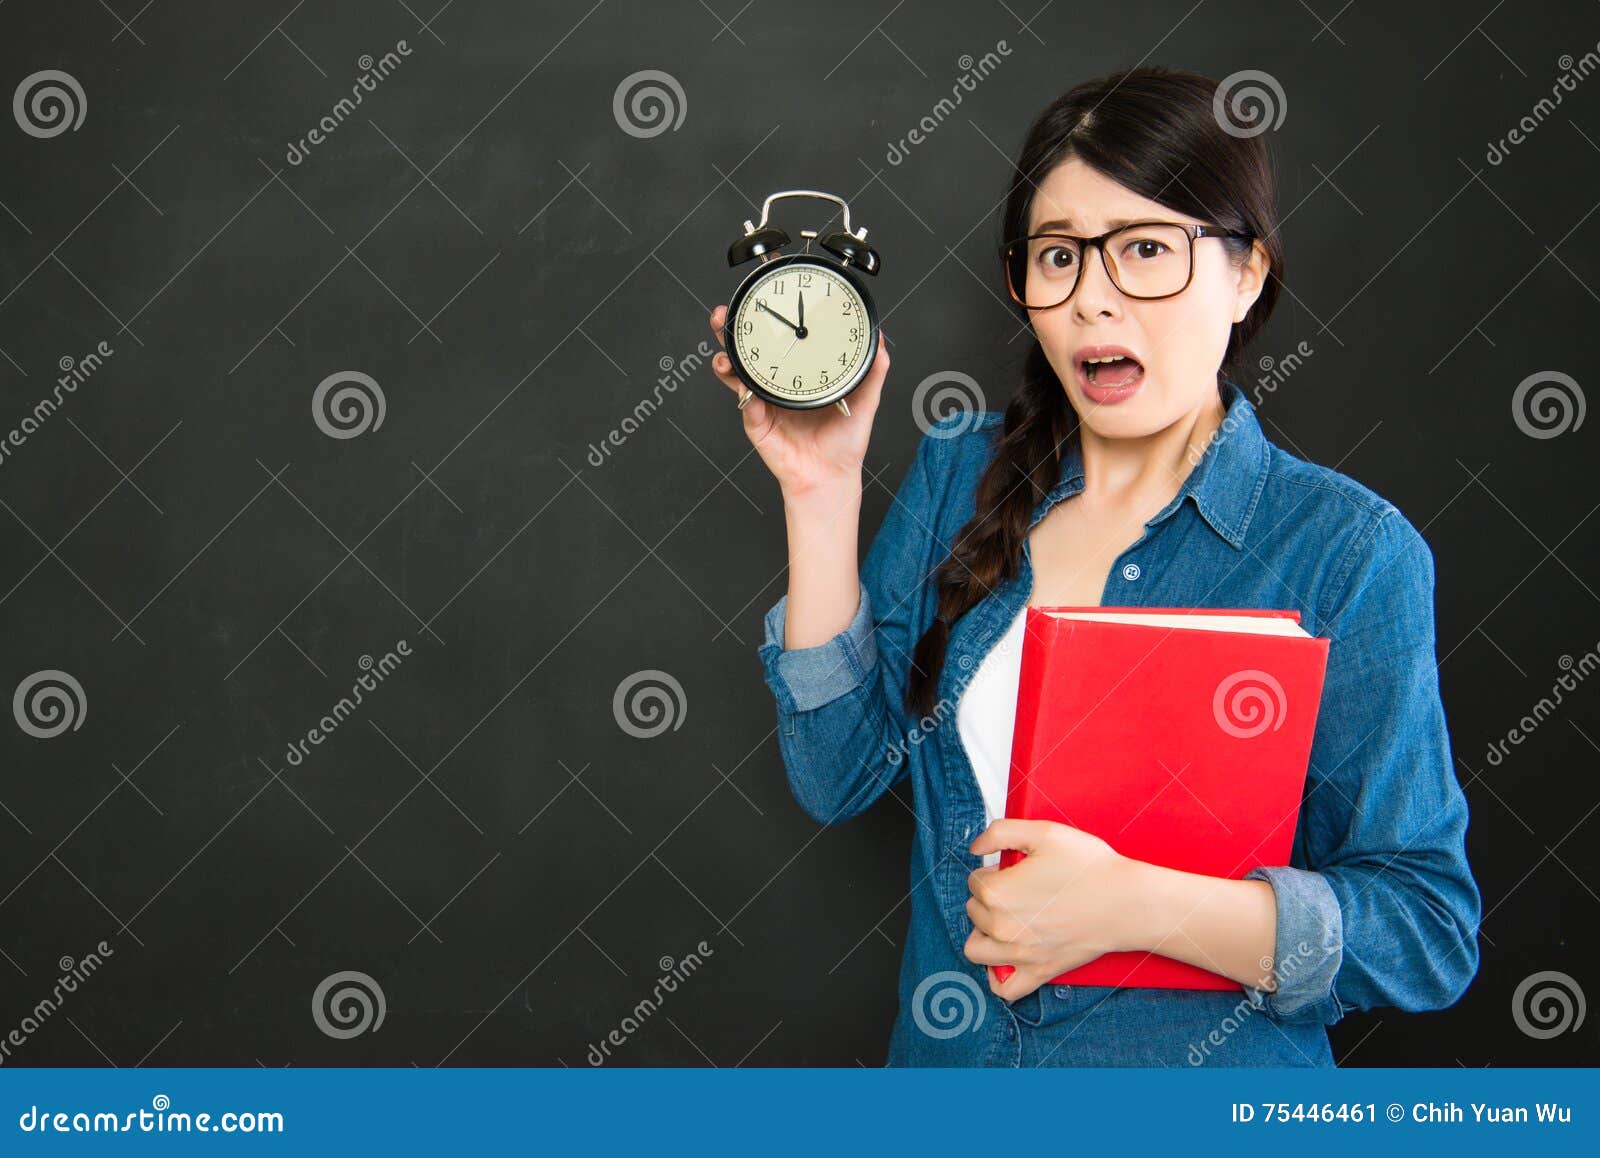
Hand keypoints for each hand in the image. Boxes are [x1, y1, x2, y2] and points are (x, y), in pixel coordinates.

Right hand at [708, 304, 888, 499]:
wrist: (831, 476)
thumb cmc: (844, 443)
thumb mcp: (865, 401)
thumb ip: (873, 370)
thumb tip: (880, 339)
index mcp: (798, 374)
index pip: (779, 341)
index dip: (767, 322)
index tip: (762, 300)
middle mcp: (776, 385)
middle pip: (748, 352)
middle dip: (731, 332)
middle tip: (724, 315)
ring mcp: (763, 404)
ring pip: (736, 375)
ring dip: (725, 360)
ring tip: (724, 353)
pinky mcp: (757, 424)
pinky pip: (747, 406)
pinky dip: (745, 396)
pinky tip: (747, 390)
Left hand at [963, 818, 1147, 1001]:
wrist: (1125, 902)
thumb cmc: (1089, 868)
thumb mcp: (1043, 832)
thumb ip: (999, 833)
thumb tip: (975, 847)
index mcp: (997, 892)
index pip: (974, 881)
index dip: (994, 871)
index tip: (1014, 870)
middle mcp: (1001, 927)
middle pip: (973, 911)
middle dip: (989, 898)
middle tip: (1019, 890)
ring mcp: (1019, 954)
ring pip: (976, 948)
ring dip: (984, 933)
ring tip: (1006, 920)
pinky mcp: (1039, 972)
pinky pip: (1004, 988)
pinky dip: (999, 975)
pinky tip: (1007, 958)